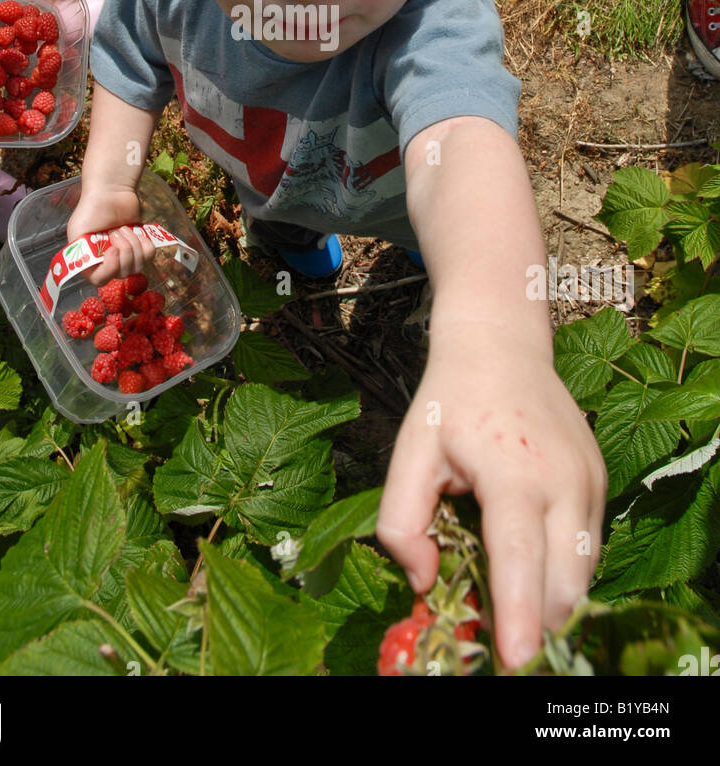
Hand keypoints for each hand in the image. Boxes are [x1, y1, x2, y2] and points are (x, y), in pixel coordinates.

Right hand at [67, 187, 155, 286]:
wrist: (110, 192)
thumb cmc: (91, 209)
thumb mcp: (77, 229)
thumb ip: (78, 250)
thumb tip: (91, 264)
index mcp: (90, 262)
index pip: (100, 280)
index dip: (109, 269)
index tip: (113, 250)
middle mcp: (107, 263)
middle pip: (122, 273)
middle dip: (124, 251)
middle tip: (117, 231)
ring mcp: (125, 257)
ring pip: (137, 266)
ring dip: (134, 245)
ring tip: (125, 228)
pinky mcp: (139, 248)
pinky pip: (149, 257)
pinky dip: (145, 244)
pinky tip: (137, 232)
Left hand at [375, 329, 606, 670]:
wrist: (500, 346)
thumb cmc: (450, 401)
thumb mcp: (410, 453)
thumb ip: (402, 522)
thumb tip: (427, 582)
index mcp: (511, 470)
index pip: (519, 556)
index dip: (517, 613)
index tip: (515, 657)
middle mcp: (562, 479)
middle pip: (563, 579)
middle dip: (534, 621)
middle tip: (495, 633)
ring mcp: (589, 480)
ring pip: (583, 571)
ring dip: (551, 601)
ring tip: (510, 604)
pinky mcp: (599, 482)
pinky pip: (589, 548)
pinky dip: (563, 572)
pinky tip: (531, 569)